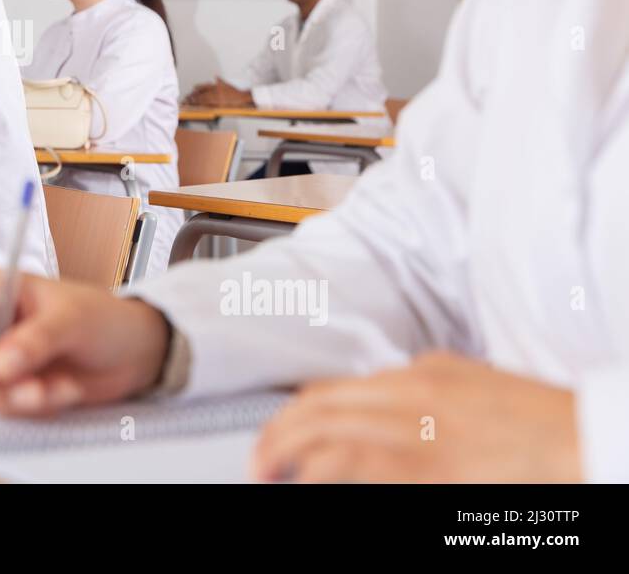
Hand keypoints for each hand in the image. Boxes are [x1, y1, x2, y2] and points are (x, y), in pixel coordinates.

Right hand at [0, 271, 171, 415]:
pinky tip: (68, 388)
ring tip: (62, 387)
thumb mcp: (72, 320)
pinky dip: (40, 405)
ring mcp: (2, 360)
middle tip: (32, 391)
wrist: (134, 352)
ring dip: (24, 397)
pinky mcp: (16, 388)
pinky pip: (11, 408)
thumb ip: (36, 340)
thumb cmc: (103, 318)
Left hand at [188, 78, 252, 107]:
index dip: (199, 87)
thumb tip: (216, 76)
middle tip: (188, 96)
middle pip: (203, 93)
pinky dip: (203, 105)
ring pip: (204, 99)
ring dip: (197, 100)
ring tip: (190, 101)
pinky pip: (209, 105)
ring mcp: (217, 98)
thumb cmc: (234, 91)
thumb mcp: (227, 84)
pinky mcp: (218, 104)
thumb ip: (220, 81)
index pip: (206, 86)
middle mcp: (216, 91)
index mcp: (217, 86)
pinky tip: (199, 106)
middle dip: (195, 95)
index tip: (193, 88)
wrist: (241, 97)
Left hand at [254, 351, 580, 482]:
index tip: (280, 437)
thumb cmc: (551, 429)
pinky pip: (354, 460)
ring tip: (264, 474)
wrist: (597, 439)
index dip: (300, 414)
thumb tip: (389, 421)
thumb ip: (433, 398)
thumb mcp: (481, 395)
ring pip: (326, 427)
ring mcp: (421, 425)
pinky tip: (301, 480)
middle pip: (322, 403)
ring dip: (285, 450)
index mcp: (428, 373)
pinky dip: (319, 469)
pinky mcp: (429, 464)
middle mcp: (416, 391)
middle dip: (279, 431)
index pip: (339, 388)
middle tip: (258, 460)